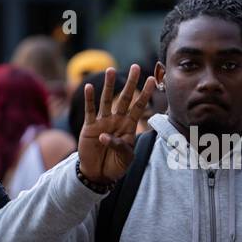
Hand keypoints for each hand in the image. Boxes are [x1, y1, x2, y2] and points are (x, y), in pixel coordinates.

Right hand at [77, 65, 156, 185]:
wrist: (99, 174)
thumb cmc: (116, 165)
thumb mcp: (125, 158)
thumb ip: (120, 146)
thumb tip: (104, 136)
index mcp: (129, 126)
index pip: (139, 106)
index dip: (145, 94)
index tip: (152, 80)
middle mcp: (117, 120)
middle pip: (125, 98)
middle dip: (130, 83)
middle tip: (135, 67)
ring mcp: (103, 122)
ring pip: (107, 100)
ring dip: (109, 86)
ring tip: (111, 70)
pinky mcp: (89, 127)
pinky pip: (90, 111)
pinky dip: (89, 99)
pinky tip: (89, 86)